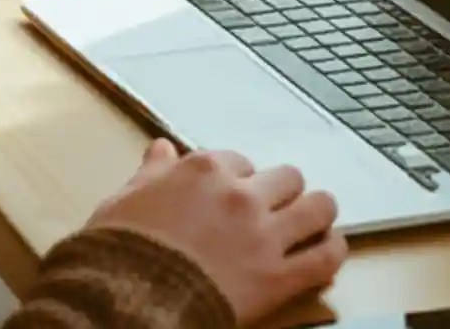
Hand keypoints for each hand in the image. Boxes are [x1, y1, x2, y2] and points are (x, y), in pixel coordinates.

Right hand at [87, 139, 347, 324]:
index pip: (238, 161)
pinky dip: (332, 250)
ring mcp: (263, 236)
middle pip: (286, 178)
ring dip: (318, 211)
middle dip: (282, 191)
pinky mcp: (278, 278)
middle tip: (276, 207)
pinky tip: (330, 248)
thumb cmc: (116, 253)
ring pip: (318, 207)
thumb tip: (161, 148)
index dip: (238, 178)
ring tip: (315, 219)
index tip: (233, 192)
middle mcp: (241, 196)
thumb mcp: (124, 201)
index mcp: (203, 172)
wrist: (125, 301)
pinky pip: (324, 257)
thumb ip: (151, 173)